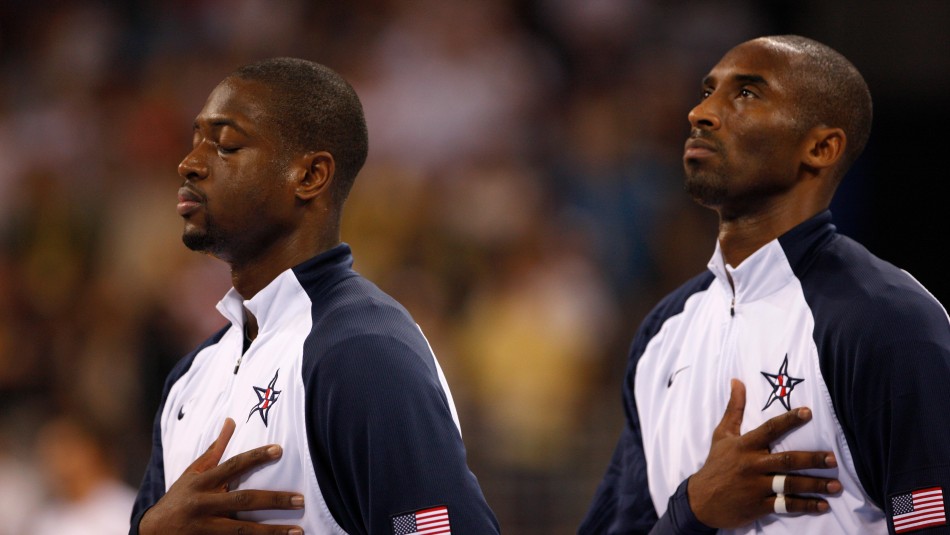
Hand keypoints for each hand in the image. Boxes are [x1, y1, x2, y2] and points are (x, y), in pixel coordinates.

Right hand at [139, 418, 304, 534]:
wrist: (153, 532)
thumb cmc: (179, 497)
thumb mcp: (193, 472)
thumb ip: (215, 449)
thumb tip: (231, 421)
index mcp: (202, 482)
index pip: (234, 465)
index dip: (256, 456)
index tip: (280, 450)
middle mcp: (203, 504)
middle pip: (243, 501)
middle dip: (274, 500)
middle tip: (300, 500)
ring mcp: (205, 527)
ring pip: (242, 531)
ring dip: (272, 532)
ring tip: (298, 531)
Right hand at [687, 379, 841, 528]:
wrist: (700, 500)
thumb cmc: (716, 464)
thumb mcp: (722, 435)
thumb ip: (734, 409)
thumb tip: (737, 380)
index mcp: (744, 445)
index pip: (769, 429)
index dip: (789, 420)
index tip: (808, 412)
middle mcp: (752, 465)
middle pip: (786, 460)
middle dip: (812, 460)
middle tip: (833, 460)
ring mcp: (756, 487)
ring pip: (789, 484)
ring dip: (815, 485)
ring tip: (836, 486)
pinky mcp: (758, 506)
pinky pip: (786, 505)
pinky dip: (805, 506)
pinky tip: (822, 505)